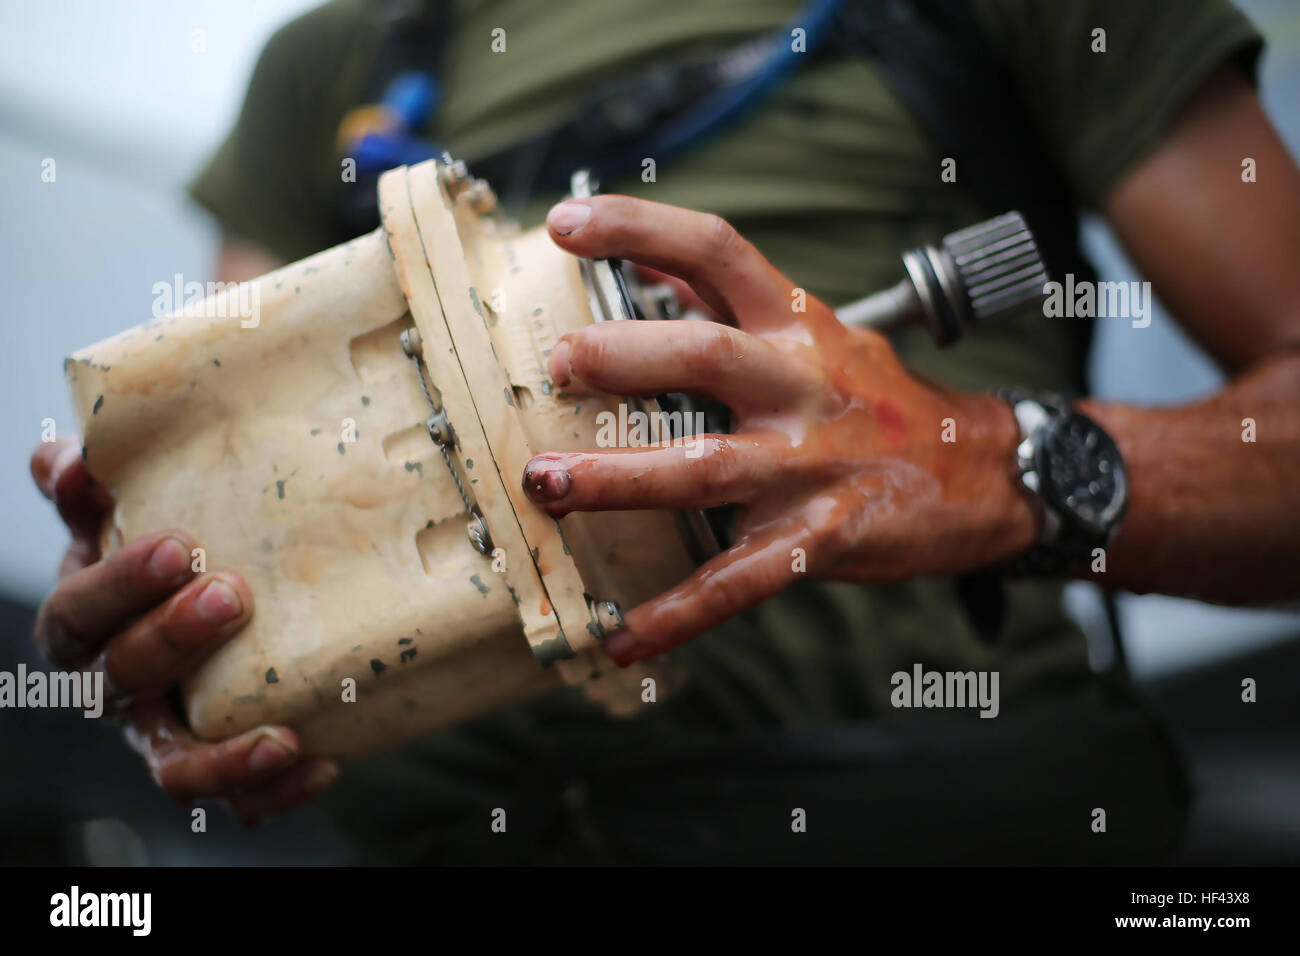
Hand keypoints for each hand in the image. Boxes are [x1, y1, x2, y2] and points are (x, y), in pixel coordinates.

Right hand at [30, 438, 336, 825]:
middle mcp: (114, 685)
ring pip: (172, 763)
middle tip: (231, 595)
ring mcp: (160, 730)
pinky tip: (323, 764)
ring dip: (223, 753)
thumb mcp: (123, 512)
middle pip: (123, 676)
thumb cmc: (163, 553)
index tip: (177, 546)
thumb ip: (92, 487)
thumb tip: (77, 459)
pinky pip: (234, 795)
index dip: (119, 584)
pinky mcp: (210, 761)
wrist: (210, 602)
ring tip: (280, 736)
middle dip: (173, 638)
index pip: (78, 611)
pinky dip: (272, 789)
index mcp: (85, 622)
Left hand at [524, 196, 1038, 664]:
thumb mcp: (819, 331)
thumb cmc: (883, 400)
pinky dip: (680, 613)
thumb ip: (734, 303)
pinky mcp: (819, 539)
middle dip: (621, 357)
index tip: (564, 224)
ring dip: (618, 479)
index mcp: (797, 326)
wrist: (985, 474)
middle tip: (557, 366)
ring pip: (704, 467)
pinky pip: (739, 581)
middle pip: (704, 354)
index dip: (638, 228)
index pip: (716, 251)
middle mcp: (801, 386)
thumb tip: (649, 266)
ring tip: (548, 484)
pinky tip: (626, 637)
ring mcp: (811, 466)